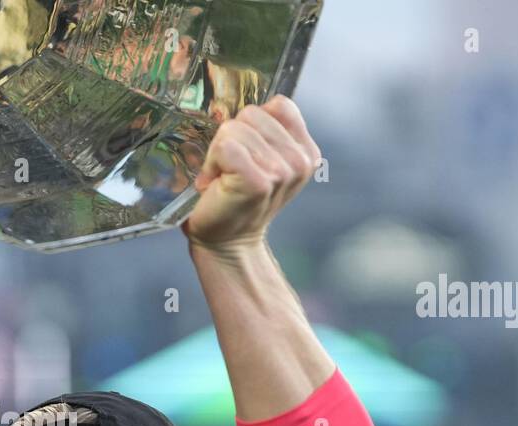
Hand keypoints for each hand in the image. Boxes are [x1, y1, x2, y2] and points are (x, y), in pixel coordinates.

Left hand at [182, 95, 320, 253]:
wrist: (225, 242)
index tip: (244, 156)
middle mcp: (300, 160)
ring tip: (223, 179)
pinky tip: (216, 185)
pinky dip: (212, 163)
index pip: (278, 104)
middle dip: (230, 138)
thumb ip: (266, 129)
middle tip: (229, 171)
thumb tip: (241, 91)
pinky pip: (226, 146)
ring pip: (236, 128)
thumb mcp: (260, 158)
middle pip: (253, 113)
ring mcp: (282, 171)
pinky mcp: (259, 181)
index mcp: (305, 151)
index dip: (252, 125)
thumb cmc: (234, 198)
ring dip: (218, 153)